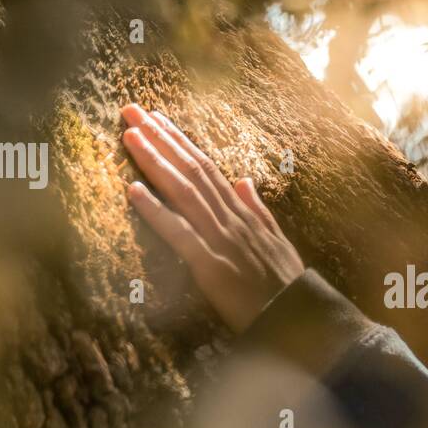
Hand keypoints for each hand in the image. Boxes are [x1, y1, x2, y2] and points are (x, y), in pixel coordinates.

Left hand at [119, 103, 304, 334]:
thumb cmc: (286, 284)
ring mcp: (221, 240)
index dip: (180, 141)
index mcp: (243, 213)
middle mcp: (230, 219)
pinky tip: (133, 190)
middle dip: (160, 138)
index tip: (157, 118)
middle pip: (191, 170)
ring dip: (155, 161)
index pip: (207, 168)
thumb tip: (245, 180)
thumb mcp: (277, 240)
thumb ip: (258, 210)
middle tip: (131, 110)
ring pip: (184, 192)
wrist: (297, 317)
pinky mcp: (211, 266)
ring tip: (130, 136)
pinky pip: (179, 233)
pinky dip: (156, 210)